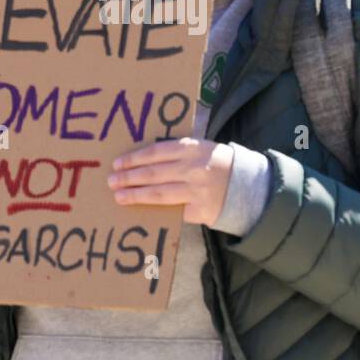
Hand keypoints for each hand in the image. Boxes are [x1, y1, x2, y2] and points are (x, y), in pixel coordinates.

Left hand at [108, 137, 233, 225]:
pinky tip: (141, 210)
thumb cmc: (215, 164)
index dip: (134, 158)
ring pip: (159, 194)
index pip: (156, 152)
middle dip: (129, 178)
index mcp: (192, 148)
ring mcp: (197, 191)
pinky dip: (156, 210)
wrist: (247, 185)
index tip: (117, 163)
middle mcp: (193, 168)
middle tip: (111, 181)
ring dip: (136, 195)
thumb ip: (175, 152)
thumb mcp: (200, 148)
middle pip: (153, 174)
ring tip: (119, 196)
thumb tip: (139, 160)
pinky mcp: (199, 210)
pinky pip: (172, 210)